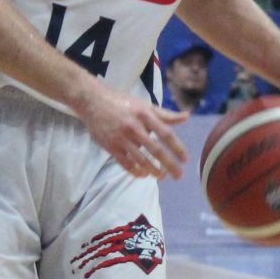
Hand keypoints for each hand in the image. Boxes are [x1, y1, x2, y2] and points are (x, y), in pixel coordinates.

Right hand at [75, 84, 190, 178]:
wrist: (93, 102)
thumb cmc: (123, 104)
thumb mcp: (145, 105)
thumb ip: (166, 114)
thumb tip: (187, 117)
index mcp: (145, 115)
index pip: (166, 134)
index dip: (177, 148)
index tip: (185, 160)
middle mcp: (134, 126)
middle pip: (156, 150)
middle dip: (170, 165)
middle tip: (179, 176)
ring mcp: (121, 137)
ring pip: (141, 160)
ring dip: (154, 171)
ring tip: (162, 176)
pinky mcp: (110, 146)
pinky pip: (126, 163)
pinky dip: (136, 171)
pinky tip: (144, 175)